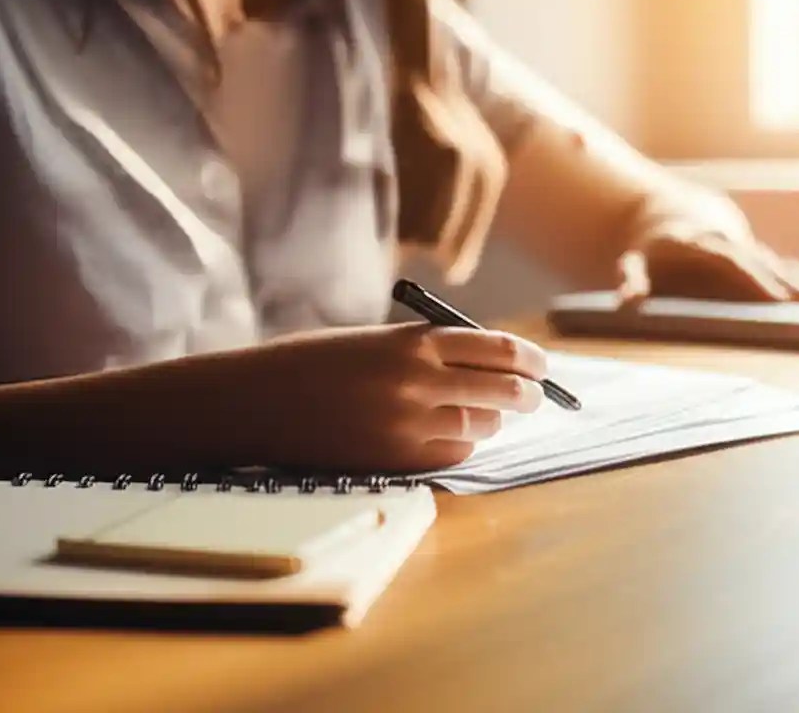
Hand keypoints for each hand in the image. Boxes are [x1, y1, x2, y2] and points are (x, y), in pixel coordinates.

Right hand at [229, 324, 545, 471]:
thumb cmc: (316, 364)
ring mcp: (408, 423)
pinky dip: (462, 443)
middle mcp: (418, 380)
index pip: (497, 348)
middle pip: (502, 389)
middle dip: (527, 394)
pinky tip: (453, 434)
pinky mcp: (396, 457)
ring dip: (492, 420)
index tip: (540, 366)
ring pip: (482, 424)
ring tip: (487, 414)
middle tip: (534, 396)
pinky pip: (453, 453)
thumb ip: (430, 350)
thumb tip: (491, 367)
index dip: (529, 360)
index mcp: (414, 341)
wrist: (258, 400)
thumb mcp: (377, 341)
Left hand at [615, 194, 798, 305]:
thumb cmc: (647, 246)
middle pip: (762, 264)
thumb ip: (631, 279)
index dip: (755, 279)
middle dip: (789, 285)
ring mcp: (742, 246)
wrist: (662, 211)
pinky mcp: (751, 252)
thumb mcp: (633, 260)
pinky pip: (778, 266)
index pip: (733, 262)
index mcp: (702, 243)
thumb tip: (626, 300)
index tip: (775, 298)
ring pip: (776, 264)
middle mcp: (728, 242)